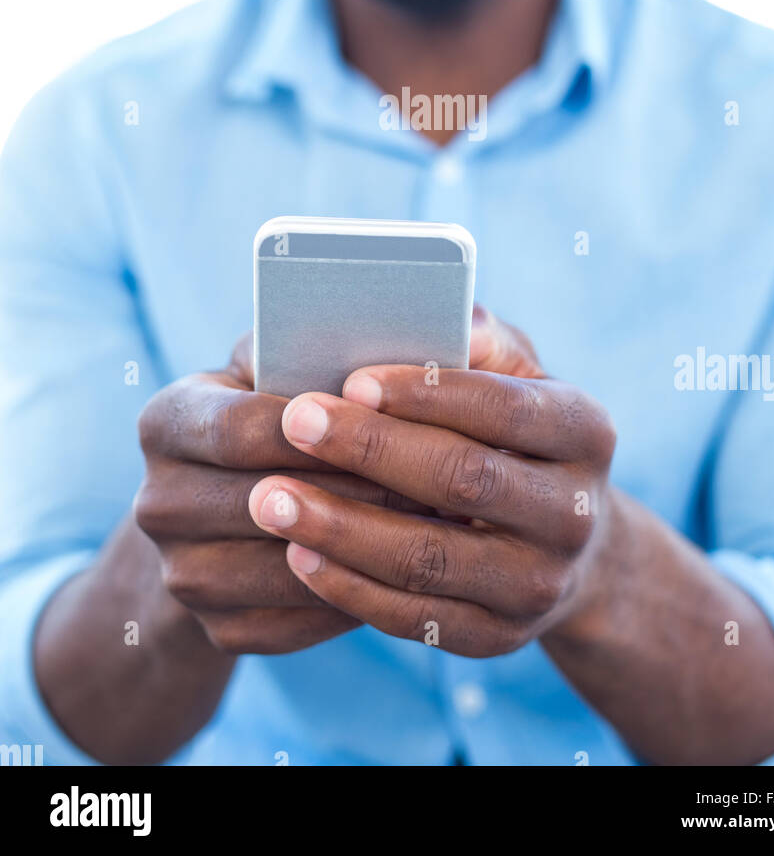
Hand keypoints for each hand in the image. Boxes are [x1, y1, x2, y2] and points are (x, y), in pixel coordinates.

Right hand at [135, 332, 428, 653]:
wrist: (225, 512)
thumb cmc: (279, 409)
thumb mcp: (282, 360)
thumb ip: (318, 333)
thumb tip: (408, 319)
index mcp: (167, 421)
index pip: (242, 427)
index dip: (321, 428)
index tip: (393, 420)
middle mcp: (157, 500)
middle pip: (267, 502)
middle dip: (359, 489)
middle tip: (440, 480)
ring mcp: (180, 574)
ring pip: (289, 568)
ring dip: (367, 549)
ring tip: (438, 525)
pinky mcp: (215, 631)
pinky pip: (297, 624)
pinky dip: (355, 598)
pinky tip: (406, 571)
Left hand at [248, 308, 616, 656]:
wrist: (566, 542)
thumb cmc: (515, 429)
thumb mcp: (518, 373)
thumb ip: (480, 338)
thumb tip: (440, 310)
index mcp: (584, 429)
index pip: (504, 407)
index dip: (427, 393)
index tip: (351, 378)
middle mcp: (575, 512)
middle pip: (463, 480)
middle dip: (369, 450)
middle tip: (293, 422)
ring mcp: (540, 584)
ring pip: (430, 558)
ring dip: (341, 528)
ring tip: (269, 497)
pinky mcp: (498, 638)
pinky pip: (416, 618)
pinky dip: (351, 588)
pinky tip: (296, 554)